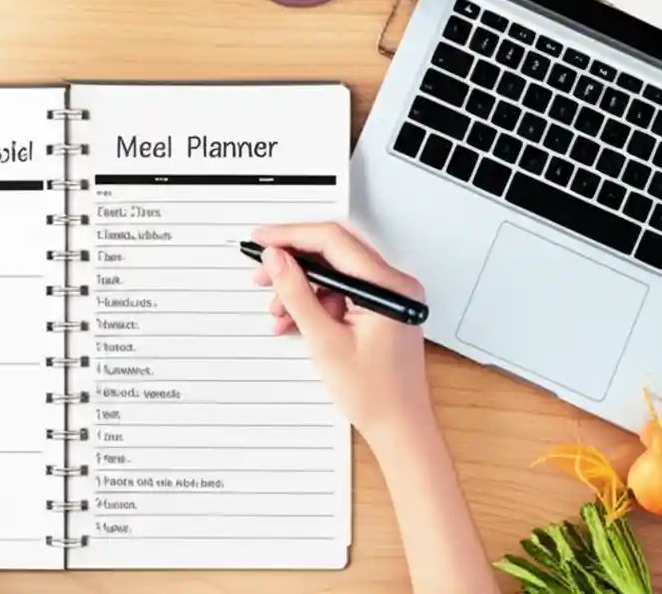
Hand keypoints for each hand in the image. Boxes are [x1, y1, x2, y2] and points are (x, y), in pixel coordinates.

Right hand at [252, 223, 431, 439]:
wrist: (399, 426)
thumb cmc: (375, 394)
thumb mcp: (324, 341)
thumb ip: (297, 293)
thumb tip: (276, 258)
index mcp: (388, 286)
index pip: (333, 241)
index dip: (291, 236)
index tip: (262, 239)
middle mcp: (394, 284)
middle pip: (334, 252)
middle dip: (293, 260)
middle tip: (262, 269)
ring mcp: (389, 296)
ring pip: (334, 273)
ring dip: (301, 286)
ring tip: (276, 307)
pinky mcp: (381, 308)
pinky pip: (342, 292)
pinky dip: (315, 302)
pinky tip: (293, 319)